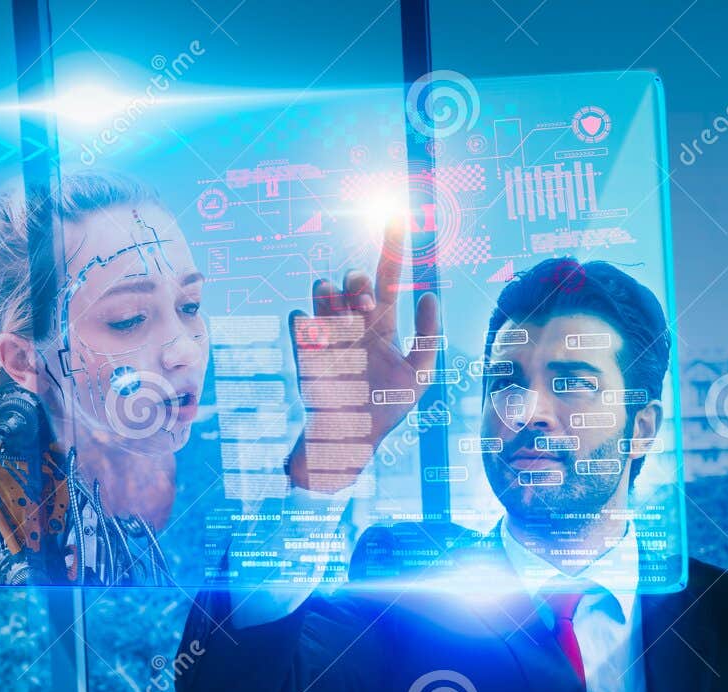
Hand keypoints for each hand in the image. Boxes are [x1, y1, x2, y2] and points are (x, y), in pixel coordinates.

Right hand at [286, 216, 441, 492]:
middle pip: (352, 279)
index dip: (392, 246)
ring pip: (320, 288)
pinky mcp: (303, 349)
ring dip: (332, 296)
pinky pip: (298, 318)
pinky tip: (320, 343)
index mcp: (382, 324)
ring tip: (345, 321)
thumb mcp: (420, 374)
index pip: (386, 277)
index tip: (396, 217)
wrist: (352, 437)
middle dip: (358, 284)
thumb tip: (428, 294)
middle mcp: (353, 322)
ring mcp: (326, 333)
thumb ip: (429, 335)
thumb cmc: (388, 408)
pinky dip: (308, 325)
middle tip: (366, 309)